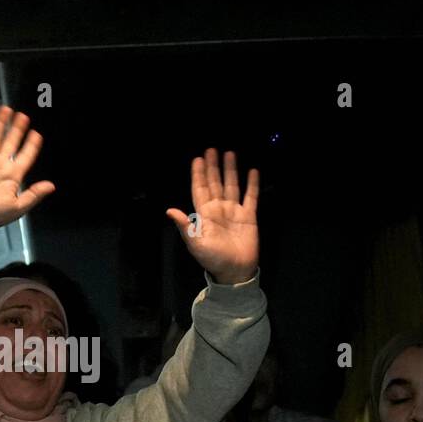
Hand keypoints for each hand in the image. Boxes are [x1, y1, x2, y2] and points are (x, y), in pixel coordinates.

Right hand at [0, 106, 55, 235]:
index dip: (32, 145)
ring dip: (1, 123)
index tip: (37, 135)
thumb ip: (34, 194)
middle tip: (24, 117)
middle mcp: (0, 165)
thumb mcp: (18, 207)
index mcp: (12, 175)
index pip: (25, 155)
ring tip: (7, 110)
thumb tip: (50, 186)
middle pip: (12, 141)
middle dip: (18, 128)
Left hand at [166, 148, 259, 284]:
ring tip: (230, 154)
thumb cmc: (213, 259)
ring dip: (230, 170)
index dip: (199, 175)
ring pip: (231, 186)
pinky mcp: (249, 217)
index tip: (197, 159)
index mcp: (205, 215)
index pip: (201, 189)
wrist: (235, 271)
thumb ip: (185, 226)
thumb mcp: (196, 244)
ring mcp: (234, 212)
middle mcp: (219, 210)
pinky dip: (252, 184)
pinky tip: (252, 171)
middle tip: (211, 150)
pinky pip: (251, 196)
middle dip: (213, 167)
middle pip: (215, 183)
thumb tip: (170, 210)